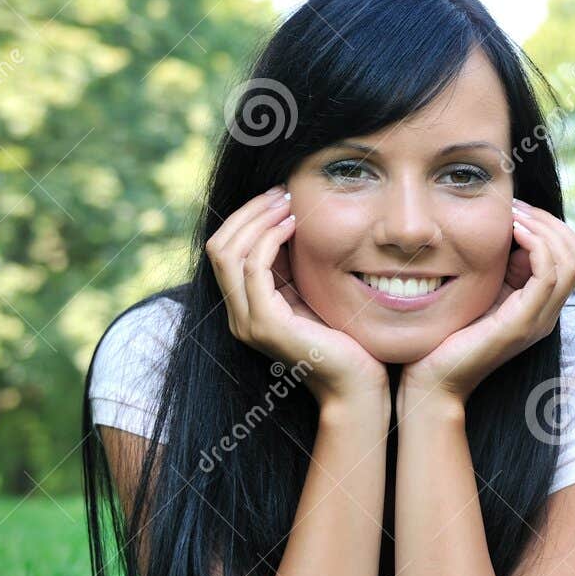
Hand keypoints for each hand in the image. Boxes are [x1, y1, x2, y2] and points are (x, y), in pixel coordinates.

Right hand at [205, 186, 388, 405]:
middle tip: (281, 191)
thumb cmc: (345, 339)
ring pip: (228, 253)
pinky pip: (253, 268)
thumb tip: (290, 221)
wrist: (356, 384)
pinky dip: (269, 239)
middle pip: (218, 246)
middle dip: (248, 212)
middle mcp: (238, 315)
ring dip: (258, 219)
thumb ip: (293, 268)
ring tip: (287, 202)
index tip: (279, 196)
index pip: (225, 250)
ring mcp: (248, 322)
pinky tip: (295, 225)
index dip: (247, 217)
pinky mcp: (266, 325)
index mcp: (247, 306)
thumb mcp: (312, 293)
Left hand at [400, 199, 574, 404]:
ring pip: (570, 261)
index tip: (514, 210)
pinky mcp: (523, 323)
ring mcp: (539, 319)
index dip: (548, 224)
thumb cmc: (446, 334)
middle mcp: (547, 312)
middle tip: (514, 209)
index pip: (571, 254)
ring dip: (542, 229)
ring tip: (513, 217)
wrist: (433, 379)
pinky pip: (548, 275)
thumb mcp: (479, 290)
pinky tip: (512, 233)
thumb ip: (498, 266)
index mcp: (540, 304)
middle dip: (549, 222)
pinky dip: (536, 245)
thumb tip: (506, 225)